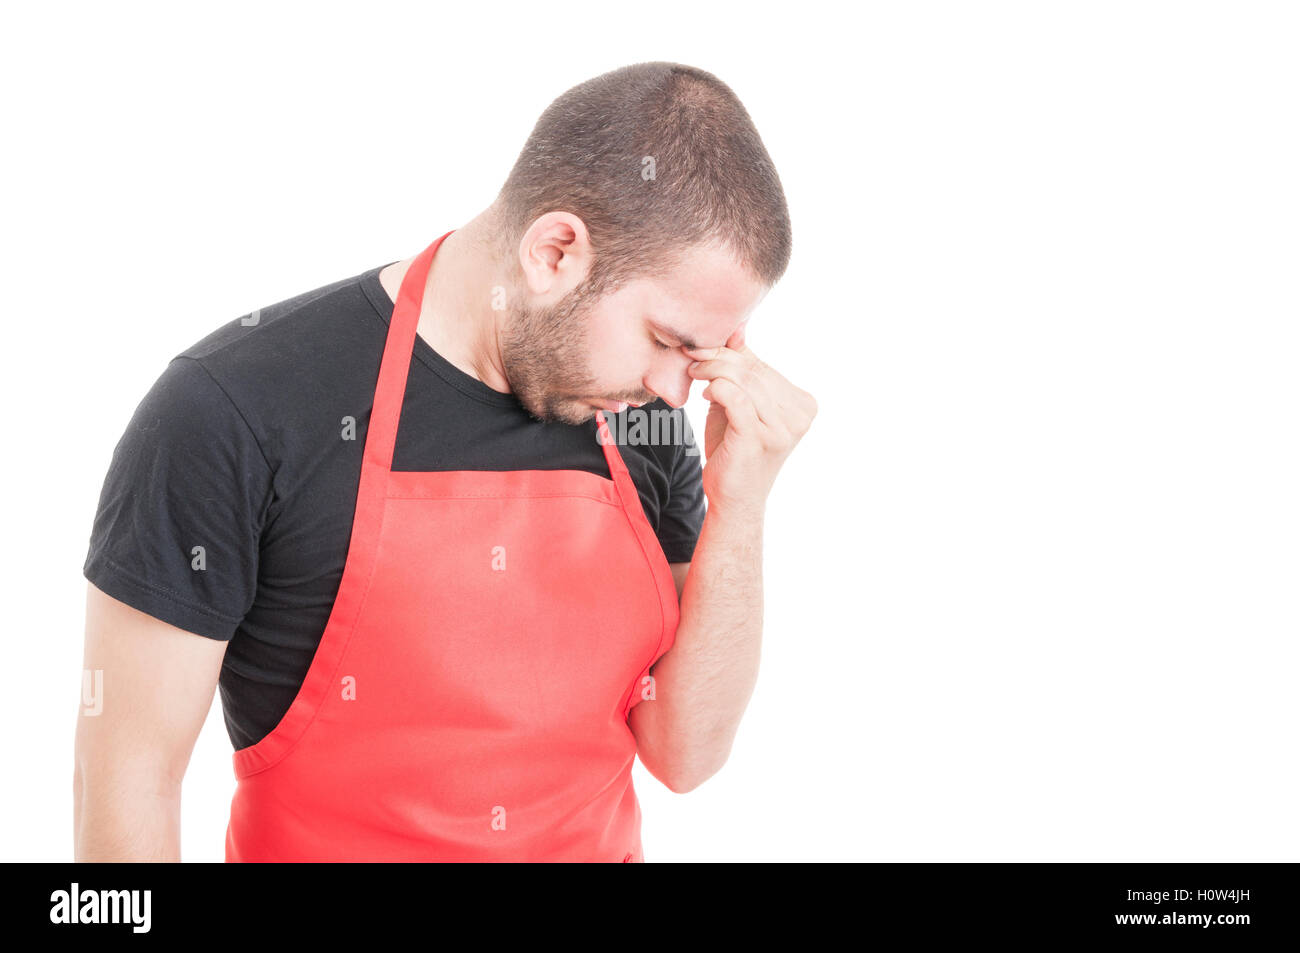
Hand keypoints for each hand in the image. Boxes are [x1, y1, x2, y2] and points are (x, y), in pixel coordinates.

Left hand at [684, 325, 816, 516]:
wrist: (734, 498)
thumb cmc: (734, 449)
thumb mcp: (741, 403)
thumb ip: (742, 370)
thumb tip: (736, 327)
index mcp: (803, 404)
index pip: (762, 367)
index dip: (731, 352)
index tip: (703, 346)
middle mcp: (799, 415)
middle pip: (753, 371)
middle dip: (718, 358)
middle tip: (693, 355)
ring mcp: (782, 428)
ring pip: (743, 381)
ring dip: (712, 370)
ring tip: (694, 372)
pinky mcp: (759, 437)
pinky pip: (735, 398)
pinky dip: (716, 387)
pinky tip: (705, 393)